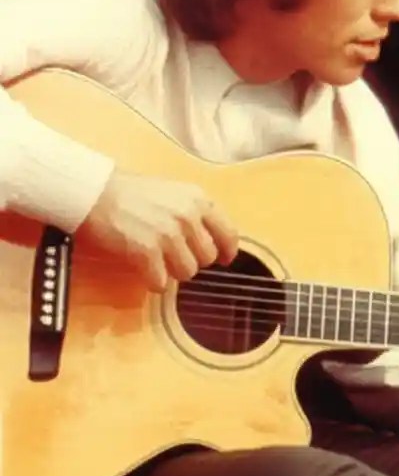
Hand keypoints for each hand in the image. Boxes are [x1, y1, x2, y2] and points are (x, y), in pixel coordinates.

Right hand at [77, 171, 239, 292]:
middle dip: (192, 260)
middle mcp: (188, 216)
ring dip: (173, 272)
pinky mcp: (147, 251)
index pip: (229, 234)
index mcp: (198, 199)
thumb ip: (194, 212)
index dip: (228, 251)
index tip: (225, 259)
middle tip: (173, 256)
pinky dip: (154, 282)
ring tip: (157, 262)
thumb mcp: (173, 192)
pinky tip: (145, 274)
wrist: (91, 192)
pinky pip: (161, 282)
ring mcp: (169, 234)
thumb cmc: (128, 192)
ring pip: (188, 272)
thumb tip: (211, 239)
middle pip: (208, 257)